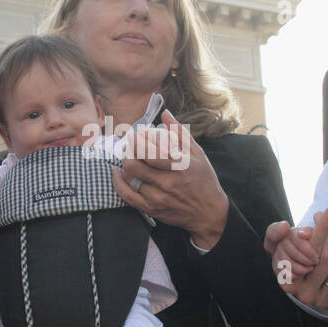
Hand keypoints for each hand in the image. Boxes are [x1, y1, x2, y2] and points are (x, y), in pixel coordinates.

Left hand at [112, 110, 229, 249]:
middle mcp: (167, 182)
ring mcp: (158, 197)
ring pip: (129, 179)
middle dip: (127, 153)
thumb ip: (180, 133)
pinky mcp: (152, 209)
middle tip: (129, 147)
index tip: (133, 135)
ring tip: (128, 159)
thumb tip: (165, 113)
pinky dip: (119, 183)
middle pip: (133, 165)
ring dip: (124, 166)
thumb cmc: (204, 181)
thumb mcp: (198, 154)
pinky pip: (127, 196)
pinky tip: (118, 174)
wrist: (209, 213)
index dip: (135, 141)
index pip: (148, 151)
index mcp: (179, 166)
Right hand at [264, 205, 327, 310]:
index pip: (307, 252)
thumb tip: (283, 227)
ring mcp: (322, 300)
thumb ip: (273, 233)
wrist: (302, 277)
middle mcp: (304, 295)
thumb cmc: (286, 256)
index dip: (321, 229)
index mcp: (287, 283)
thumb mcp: (274, 243)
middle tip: (327, 218)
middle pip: (326, 257)